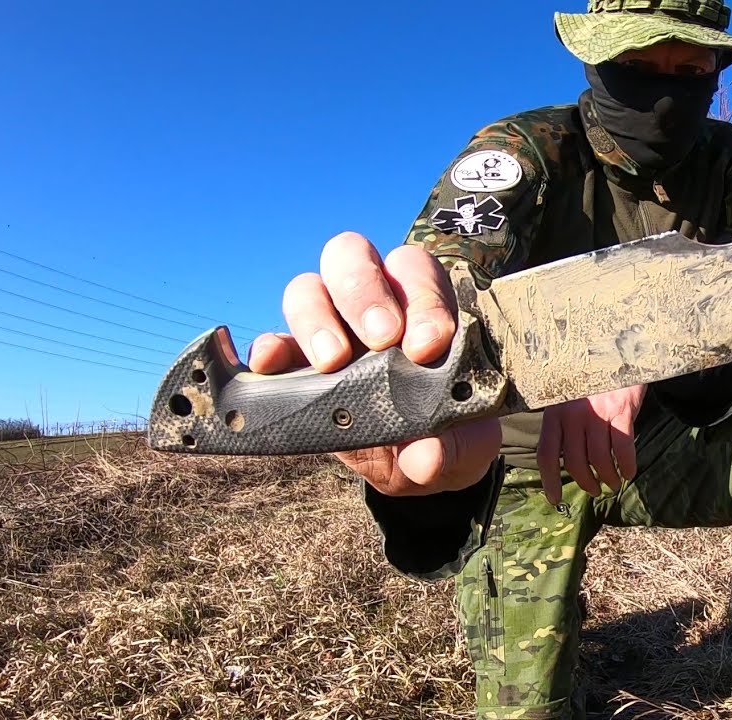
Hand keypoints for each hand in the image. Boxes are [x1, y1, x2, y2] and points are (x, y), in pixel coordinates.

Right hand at [247, 232, 500, 495]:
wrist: (414, 462)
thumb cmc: (448, 433)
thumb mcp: (462, 446)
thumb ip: (451, 447)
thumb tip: (427, 456)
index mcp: (422, 304)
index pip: (418, 272)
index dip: (423, 299)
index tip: (427, 345)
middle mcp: (372, 302)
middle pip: (352, 257)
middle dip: (365, 293)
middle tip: (381, 340)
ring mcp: (329, 327)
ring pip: (307, 290)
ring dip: (316, 321)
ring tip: (332, 362)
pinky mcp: (295, 364)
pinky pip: (273, 344)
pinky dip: (269, 349)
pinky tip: (269, 366)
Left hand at [536, 384, 645, 504]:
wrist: (618, 351)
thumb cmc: (592, 381)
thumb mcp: (568, 398)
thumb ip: (564, 424)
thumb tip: (565, 459)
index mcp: (555, 414)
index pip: (547, 454)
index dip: (549, 480)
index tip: (555, 499)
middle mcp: (572, 415)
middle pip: (575, 463)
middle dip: (586, 483)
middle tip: (595, 490)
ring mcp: (597, 413)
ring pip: (598, 459)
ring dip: (608, 477)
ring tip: (613, 483)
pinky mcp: (621, 410)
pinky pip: (622, 448)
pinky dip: (627, 465)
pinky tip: (630, 471)